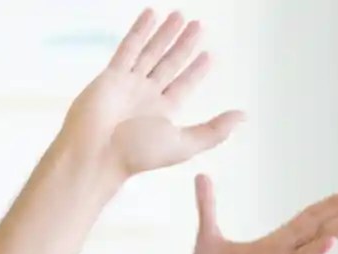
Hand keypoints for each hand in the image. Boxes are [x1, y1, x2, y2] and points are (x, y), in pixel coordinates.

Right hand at [59, 9, 244, 177]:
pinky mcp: (111, 75)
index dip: (196, 71)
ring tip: (179, 16)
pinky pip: (128, 48)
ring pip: (151, 52)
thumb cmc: (135, 155)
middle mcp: (146, 96)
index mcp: (162, 112)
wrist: (95, 153)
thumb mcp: (183, 144)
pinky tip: (151, 15)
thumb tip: (243, 117)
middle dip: (184, 45)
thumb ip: (213, 131)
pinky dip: (140, 31)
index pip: (183, 85)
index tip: (209, 56)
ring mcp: (128, 84)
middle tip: (198, 26)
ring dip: (165, 34)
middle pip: (170, 64)